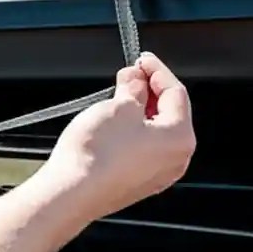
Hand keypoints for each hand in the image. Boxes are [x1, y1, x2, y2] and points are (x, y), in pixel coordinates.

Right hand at [35, 52, 195, 221]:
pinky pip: (145, 148)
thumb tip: (136, 79)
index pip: (176, 93)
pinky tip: (118, 119)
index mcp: (180, 138)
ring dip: (140, 108)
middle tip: (130, 74)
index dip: (157, 71)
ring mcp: (158, 174)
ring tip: (120, 93)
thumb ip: (134, 88)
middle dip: (149, 89)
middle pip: (169, 112)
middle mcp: (176, 159)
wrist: (72, 191)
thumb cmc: (97, 154)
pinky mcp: (140, 182)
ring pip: (156, 130)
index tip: (143, 59)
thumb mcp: (119, 106)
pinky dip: (135, 129)